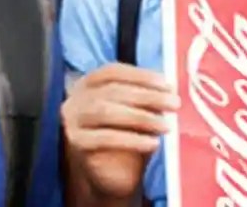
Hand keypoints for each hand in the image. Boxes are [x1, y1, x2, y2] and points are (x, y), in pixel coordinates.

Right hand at [62, 63, 179, 203]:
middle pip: (112, 91)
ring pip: (106, 112)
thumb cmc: (123, 136)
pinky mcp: (76, 143)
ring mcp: (73, 121)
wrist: (106, 174)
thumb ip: (145, 100)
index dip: (140, 76)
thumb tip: (168, 92)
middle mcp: (76, 98)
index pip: (112, 72)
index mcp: (88, 84)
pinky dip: (132, 140)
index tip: (167, 85)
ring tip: (165, 126)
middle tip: (173, 104)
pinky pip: (105, 139)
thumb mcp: (134, 113)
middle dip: (147, 96)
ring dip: (141, 117)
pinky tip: (152, 143)